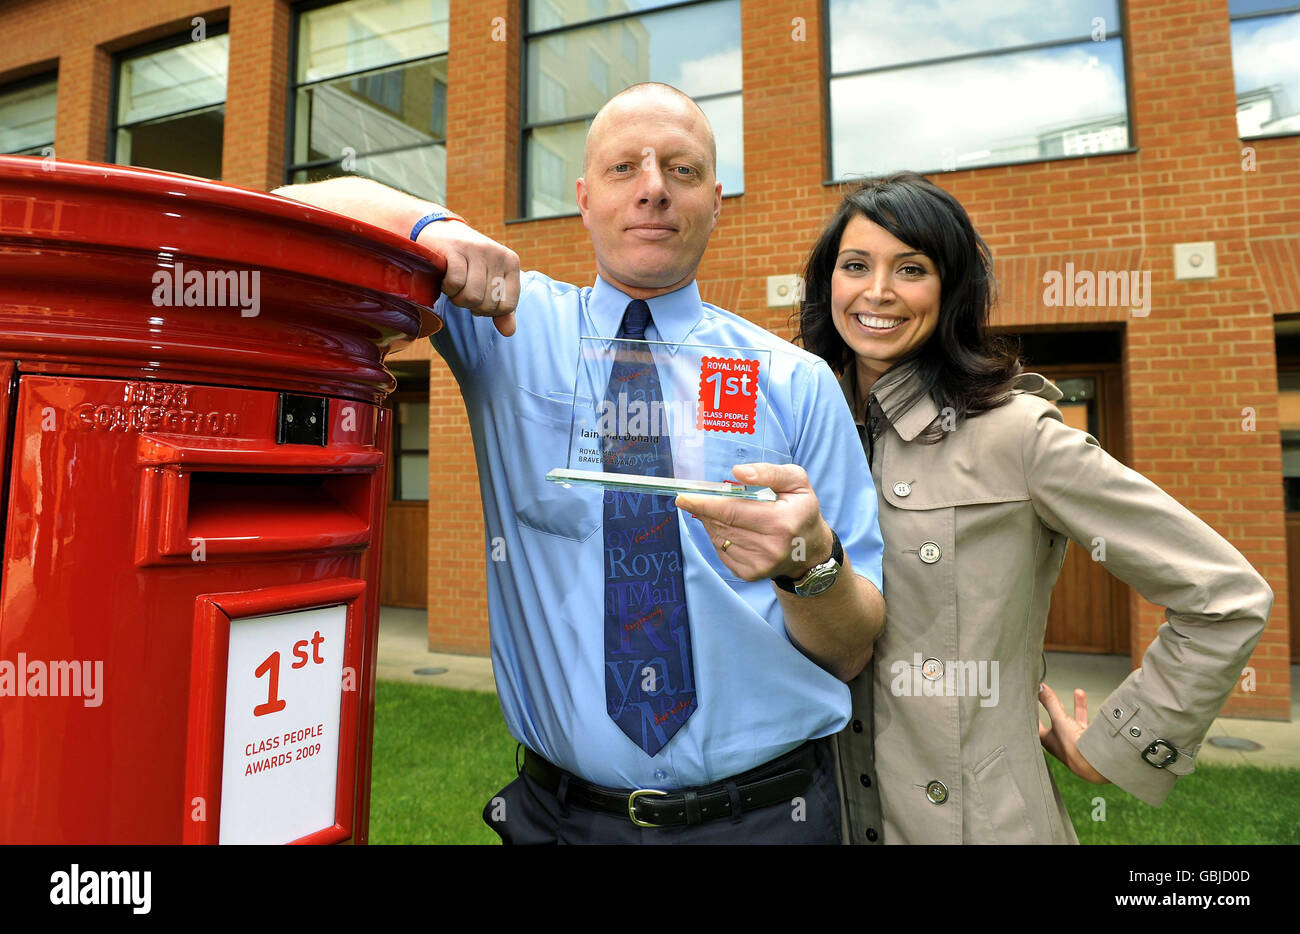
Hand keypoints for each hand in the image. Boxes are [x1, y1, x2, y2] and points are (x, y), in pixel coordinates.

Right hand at [413, 220, 518, 336]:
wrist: (439, 232)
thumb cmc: (467, 263)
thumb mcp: (488, 283)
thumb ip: (501, 308)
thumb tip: (509, 332)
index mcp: (511, 263)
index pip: (508, 306)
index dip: (489, 311)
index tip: (479, 298)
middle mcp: (498, 254)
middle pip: (488, 304)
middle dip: (471, 305)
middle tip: (463, 290)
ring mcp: (477, 250)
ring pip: (472, 296)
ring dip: (458, 298)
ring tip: (455, 286)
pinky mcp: (455, 249)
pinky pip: (455, 283)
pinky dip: (447, 288)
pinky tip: (445, 278)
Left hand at [674, 463, 832, 582]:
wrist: (810, 551)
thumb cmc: (801, 510)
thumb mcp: (797, 482)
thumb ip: (769, 473)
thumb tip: (737, 473)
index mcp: (781, 522)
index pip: (733, 511)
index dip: (705, 504)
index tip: (683, 497)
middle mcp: (770, 548)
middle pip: (721, 524)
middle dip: (704, 509)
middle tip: (693, 497)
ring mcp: (758, 565)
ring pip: (718, 537)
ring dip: (711, 521)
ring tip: (719, 511)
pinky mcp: (749, 574)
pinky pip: (721, 550)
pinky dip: (719, 536)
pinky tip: (730, 527)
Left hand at [1038, 684, 1107, 783]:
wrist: (1096, 763)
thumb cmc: (1073, 748)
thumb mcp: (1059, 720)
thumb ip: (1050, 702)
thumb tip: (1040, 688)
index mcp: (1046, 740)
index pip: (1036, 724)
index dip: (1033, 713)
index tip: (1031, 702)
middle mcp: (1060, 741)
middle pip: (1055, 720)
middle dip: (1055, 706)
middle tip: (1050, 695)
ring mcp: (1075, 741)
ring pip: (1073, 720)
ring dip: (1077, 706)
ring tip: (1078, 692)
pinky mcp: (1088, 741)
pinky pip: (1086, 722)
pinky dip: (1086, 711)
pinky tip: (1087, 700)